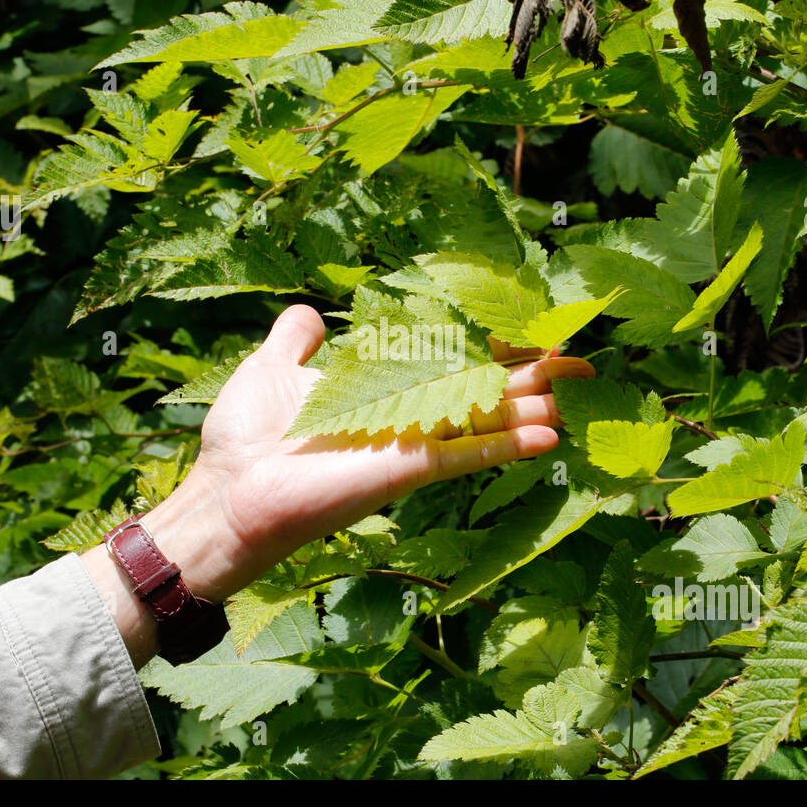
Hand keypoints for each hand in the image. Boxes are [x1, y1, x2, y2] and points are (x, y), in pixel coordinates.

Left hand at [87, 304, 594, 665]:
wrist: (226, 491)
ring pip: (485, 419)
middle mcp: (403, 418)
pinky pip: (467, 455)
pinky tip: (549, 435)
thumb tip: (308, 315)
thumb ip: (295, 342)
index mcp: (380, 391)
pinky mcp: (406, 471)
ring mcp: (409, 445)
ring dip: (533, 406)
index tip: (529, 328)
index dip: (486, 345)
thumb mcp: (270, 369)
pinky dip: (507, 444)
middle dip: (528, 376)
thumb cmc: (244, 436)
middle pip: (478, 391)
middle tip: (580, 362)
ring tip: (580, 391)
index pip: (444, 362)